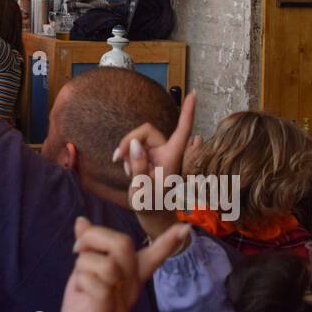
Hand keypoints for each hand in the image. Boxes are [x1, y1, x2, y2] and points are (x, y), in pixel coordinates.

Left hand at [51, 218, 189, 311]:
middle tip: (78, 248)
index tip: (186, 227)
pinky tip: (79, 292)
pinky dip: (82, 281)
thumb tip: (82, 221)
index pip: (153, 255)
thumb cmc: (84, 310)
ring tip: (78, 278)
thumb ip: (88, 249)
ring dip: (83, 264)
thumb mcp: (85, 274)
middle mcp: (131, 288)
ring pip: (107, 264)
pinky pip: (99, 286)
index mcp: (129, 276)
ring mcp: (121, 302)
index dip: (168, 241)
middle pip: (123, 244)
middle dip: (95, 236)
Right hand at [113, 92, 199, 239]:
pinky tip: (130, 173)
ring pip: (136, 140)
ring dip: (128, 154)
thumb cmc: (150, 206)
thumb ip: (138, 166)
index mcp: (172, 158)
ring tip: (130, 175)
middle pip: (145, 131)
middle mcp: (166, 152)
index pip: (182, 130)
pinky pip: (133, 148)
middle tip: (118, 159)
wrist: (152, 218)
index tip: (194, 94)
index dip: (187, 112)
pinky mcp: (149, 157)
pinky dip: (128, 157)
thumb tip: (133, 144)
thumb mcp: (142, 190)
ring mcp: (157, 154)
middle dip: (129, 141)